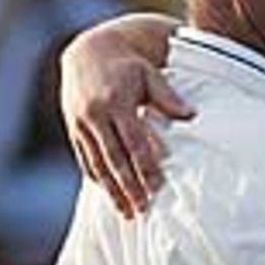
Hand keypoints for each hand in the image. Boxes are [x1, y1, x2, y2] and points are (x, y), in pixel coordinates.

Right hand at [61, 27, 190, 218]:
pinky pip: (85, 160)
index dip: (145, 166)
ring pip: (97, 164)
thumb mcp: (148, 74)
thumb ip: (167, 97)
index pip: (133, 142)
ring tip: (126, 213)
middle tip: (142, 209)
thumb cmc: (127, 66)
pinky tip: (110, 195)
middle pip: (113, 158)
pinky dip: (98, 179)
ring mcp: (81, 124)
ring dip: (111, 190)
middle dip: (128, 186)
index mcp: (116, 102)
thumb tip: (191, 116)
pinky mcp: (73, 130)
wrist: (88, 51)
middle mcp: (95, 114)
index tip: (157, 187)